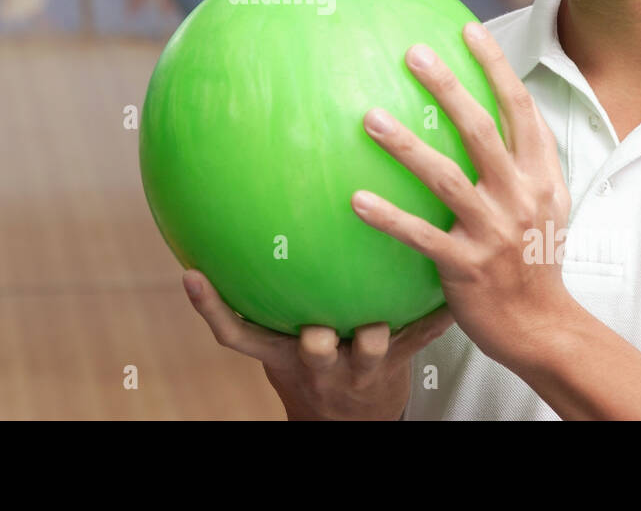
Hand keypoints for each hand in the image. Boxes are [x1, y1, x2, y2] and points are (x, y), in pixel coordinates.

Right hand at [182, 269, 454, 420]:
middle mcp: (318, 362)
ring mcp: (359, 366)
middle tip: (317, 330)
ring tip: (382, 315)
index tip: (192, 277)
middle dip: (315, 341)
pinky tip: (449, 296)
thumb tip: (239, 216)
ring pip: (370, 349)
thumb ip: (262, 293)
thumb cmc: (312, 363)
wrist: (349, 424)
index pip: (236, 334)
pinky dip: (435, 319)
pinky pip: (418, 338)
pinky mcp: (398, 363)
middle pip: (312, 350)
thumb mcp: (278, 340)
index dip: (211, 309)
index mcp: (282, 353)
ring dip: (376, 333)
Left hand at [353, 21, 573, 370]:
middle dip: (449, 87)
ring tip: (369, 116)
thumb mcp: (546, 203)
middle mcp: (521, 196)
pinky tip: (355, 199)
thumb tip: (491, 110)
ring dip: (406, 145)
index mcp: (541, 175)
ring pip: (446, 178)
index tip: (467, 28)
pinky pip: (420, 235)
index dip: (496, 67)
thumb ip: (524, 159)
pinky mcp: (466, 265)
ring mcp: (494, 231)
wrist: (542, 326)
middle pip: (481, 130)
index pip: (520, 108)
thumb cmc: (534, 257)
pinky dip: (389, 217)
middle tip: (412, 52)